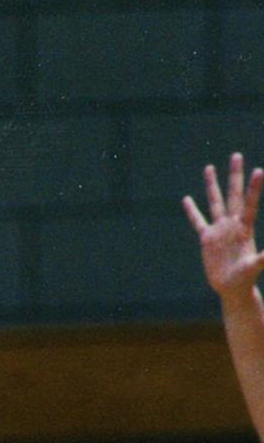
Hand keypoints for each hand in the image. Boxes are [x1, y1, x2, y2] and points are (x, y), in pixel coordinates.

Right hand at [184, 153, 263, 297]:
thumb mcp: (255, 266)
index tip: (258, 171)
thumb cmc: (246, 277)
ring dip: (212, 186)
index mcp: (244, 228)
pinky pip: (198, 222)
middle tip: (236, 156)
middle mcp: (232, 224)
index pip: (249, 204)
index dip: (253, 189)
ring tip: (209, 168)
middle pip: (233, 194)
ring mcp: (219, 229)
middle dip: (234, 176)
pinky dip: (192, 211)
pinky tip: (186, 199)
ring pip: (215, 202)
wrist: (232, 287)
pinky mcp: (207, 239)